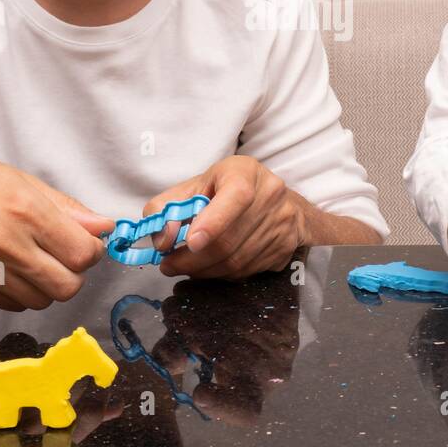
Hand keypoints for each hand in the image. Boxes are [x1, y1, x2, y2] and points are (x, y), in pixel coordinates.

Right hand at [0, 143, 113, 310]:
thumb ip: (64, 207)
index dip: (89, 251)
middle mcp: (7, 246)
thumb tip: (103, 226)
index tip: (82, 242)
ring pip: (41, 301)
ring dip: (46, 286)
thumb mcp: (17, 179)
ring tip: (34, 262)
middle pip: (67, 286)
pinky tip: (11, 271)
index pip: (83, 253)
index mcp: (25, 212)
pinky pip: (12, 306)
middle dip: (72, 273)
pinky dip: (20, 294)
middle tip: (62, 256)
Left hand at [145, 155, 307, 279]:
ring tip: (188, 267)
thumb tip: (161, 240)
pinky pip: (249, 271)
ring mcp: (282, 222)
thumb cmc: (227, 191)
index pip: (235, 196)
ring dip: (205, 271)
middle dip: (193, 259)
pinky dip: (223, 274)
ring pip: (237, 261)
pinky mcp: (286, 246)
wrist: (278, 202)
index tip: (191, 242)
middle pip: (229, 240)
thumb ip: (166, 206)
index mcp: (245, 172)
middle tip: (169, 265)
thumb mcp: (195, 186)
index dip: (213, 222)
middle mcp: (270, 195)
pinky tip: (213, 266)